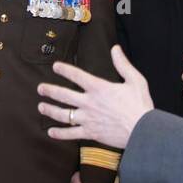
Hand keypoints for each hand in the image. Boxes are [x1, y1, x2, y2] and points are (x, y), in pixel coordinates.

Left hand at [38, 45, 153, 149]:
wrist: (142, 131)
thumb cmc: (140, 105)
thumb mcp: (135, 80)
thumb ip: (122, 64)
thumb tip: (115, 49)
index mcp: (99, 88)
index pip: (77, 76)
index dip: (64, 69)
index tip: (55, 66)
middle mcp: (89, 103)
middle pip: (64, 95)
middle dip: (50, 90)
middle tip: (40, 88)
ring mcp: (88, 118)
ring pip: (63, 114)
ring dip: (50, 110)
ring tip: (41, 106)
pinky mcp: (90, 133)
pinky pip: (70, 133)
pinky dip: (60, 133)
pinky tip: (51, 132)